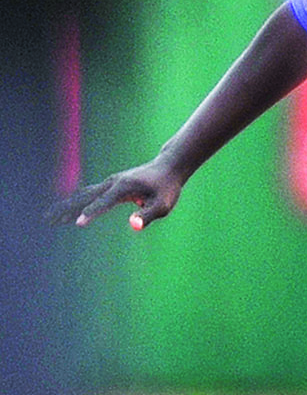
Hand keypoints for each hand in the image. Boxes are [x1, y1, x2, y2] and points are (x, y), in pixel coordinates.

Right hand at [47, 159, 186, 230]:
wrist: (168, 168)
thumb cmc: (167, 189)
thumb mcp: (163, 205)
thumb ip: (147, 215)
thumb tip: (133, 226)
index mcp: (124, 187)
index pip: (105, 202)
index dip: (92, 213)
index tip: (78, 223)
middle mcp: (113, 183)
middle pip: (86, 196)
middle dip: (69, 209)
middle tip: (50, 220)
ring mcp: (110, 183)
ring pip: (84, 195)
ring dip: (68, 206)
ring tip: (51, 218)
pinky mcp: (110, 185)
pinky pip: (89, 195)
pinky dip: (76, 203)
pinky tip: (68, 212)